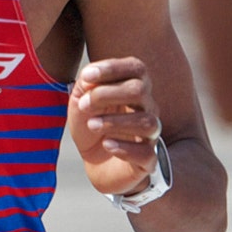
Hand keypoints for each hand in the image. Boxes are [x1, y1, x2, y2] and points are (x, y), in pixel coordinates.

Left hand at [68, 57, 164, 196]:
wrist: (96, 164)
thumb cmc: (91, 126)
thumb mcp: (81, 102)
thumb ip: (85, 85)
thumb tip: (90, 75)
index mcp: (134, 87)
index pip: (136, 68)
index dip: (113, 68)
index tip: (87, 76)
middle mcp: (147, 108)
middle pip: (140, 91)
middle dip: (108, 94)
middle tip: (84, 105)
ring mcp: (150, 134)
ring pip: (146, 122)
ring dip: (115, 121)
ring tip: (92, 125)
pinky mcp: (148, 159)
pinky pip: (146, 152)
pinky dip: (124, 148)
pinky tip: (106, 144)